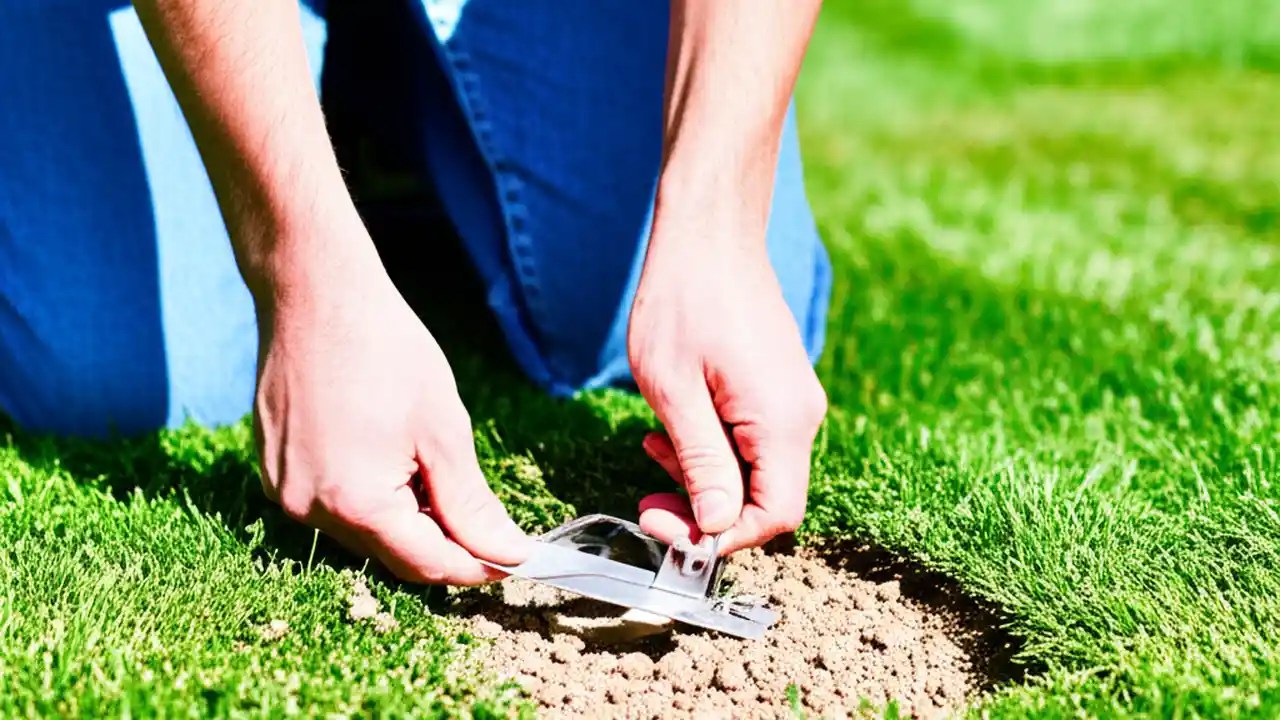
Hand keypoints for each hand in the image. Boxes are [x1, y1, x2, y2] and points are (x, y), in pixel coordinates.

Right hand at [253, 245, 531, 583]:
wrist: (314, 292)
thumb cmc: (386, 351)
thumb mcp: (444, 431)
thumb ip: (472, 504)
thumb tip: (509, 553)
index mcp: (355, 503)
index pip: (427, 565)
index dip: (477, 567)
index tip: (515, 559)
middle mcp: (308, 509)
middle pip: (392, 554)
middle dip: (443, 543)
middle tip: (486, 519)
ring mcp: (283, 492)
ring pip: (362, 532)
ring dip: (405, 520)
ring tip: (433, 471)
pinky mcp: (274, 471)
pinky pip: (332, 504)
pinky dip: (370, 497)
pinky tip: (393, 458)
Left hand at [627, 232, 827, 554]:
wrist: (710, 231)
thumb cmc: (683, 300)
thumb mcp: (674, 390)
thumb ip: (701, 462)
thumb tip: (715, 526)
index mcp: (782, 420)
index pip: (775, 515)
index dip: (722, 537)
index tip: (668, 530)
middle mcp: (800, 415)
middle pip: (765, 497)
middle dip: (704, 508)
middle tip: (646, 497)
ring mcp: (792, 399)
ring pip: (755, 469)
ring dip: (702, 475)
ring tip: (651, 444)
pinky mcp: (777, 387)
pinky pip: (752, 438)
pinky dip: (712, 446)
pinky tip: (671, 425)